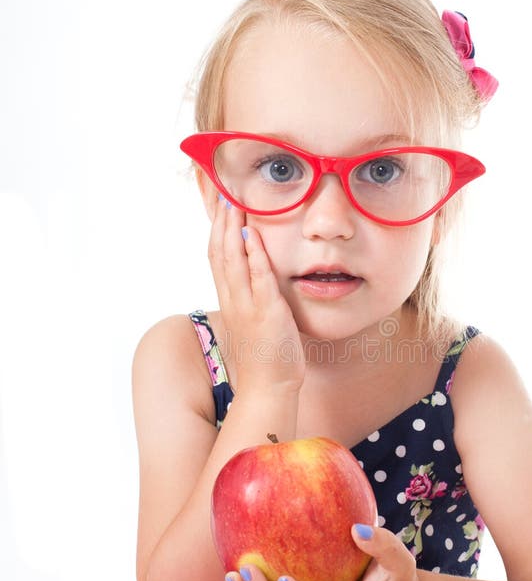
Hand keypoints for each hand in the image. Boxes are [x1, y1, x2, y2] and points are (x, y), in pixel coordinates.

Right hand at [208, 198, 304, 393]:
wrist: (268, 389)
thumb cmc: (266, 356)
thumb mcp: (254, 318)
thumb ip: (251, 294)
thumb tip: (253, 272)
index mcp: (230, 299)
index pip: (216, 256)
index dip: (215, 228)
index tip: (216, 202)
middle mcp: (233, 300)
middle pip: (218, 253)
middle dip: (218, 221)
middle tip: (219, 191)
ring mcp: (247, 307)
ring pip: (232, 262)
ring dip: (232, 231)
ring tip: (232, 204)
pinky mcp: (266, 314)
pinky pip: (258, 280)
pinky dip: (254, 257)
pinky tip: (253, 236)